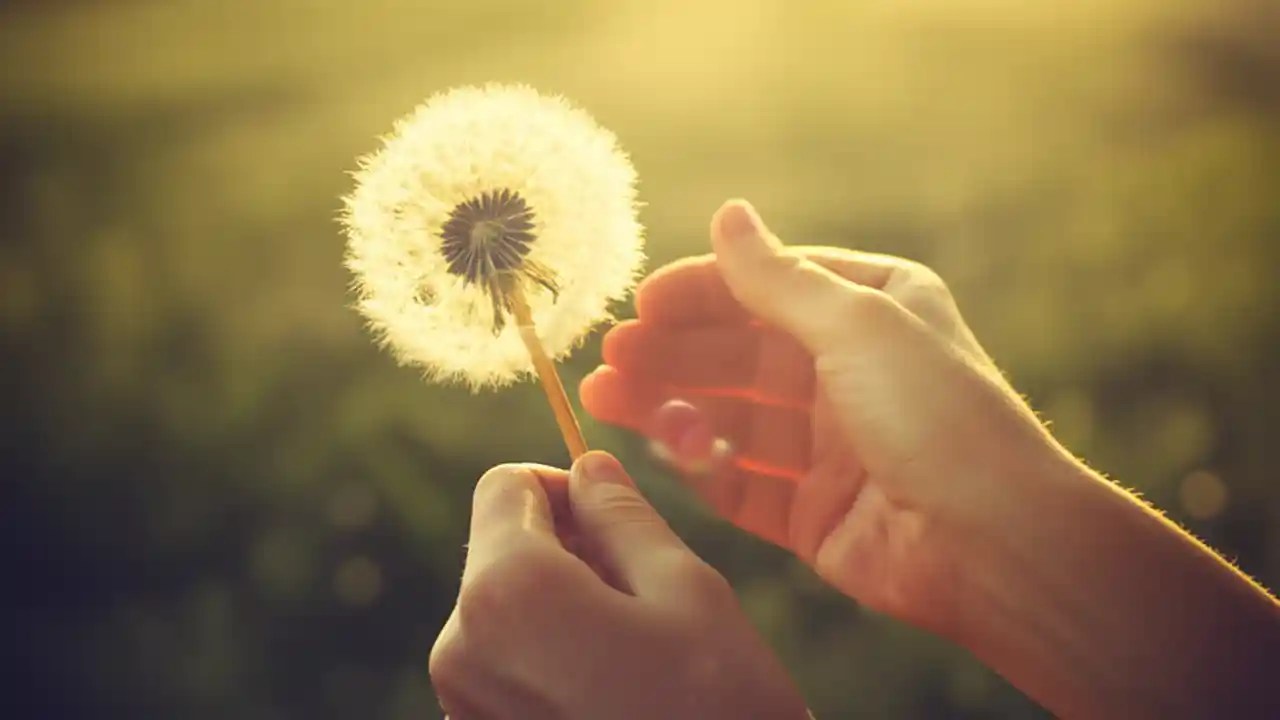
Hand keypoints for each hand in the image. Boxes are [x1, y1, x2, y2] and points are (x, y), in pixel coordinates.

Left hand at [429, 452, 808, 719]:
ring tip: (636, 655)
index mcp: (507, 592)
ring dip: (561, 606)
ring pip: (504, 608)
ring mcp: (463, 704)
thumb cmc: (718, 709)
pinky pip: (503, 664)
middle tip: (644, 596)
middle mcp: (459, 647)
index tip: (613, 520)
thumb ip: (623, 515)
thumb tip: (588, 465)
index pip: (503, 487)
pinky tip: (610, 690)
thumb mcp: (687, 591)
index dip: (559, 487)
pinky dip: (549, 656)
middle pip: (500, 549)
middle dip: (564, 550)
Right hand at [580, 199, 1071, 632]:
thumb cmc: (940, 415)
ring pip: (730, 420)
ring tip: (611, 404)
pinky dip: (704, 469)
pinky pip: (742, 485)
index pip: (768, 290)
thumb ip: (777, 278)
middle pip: (739, 358)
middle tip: (610, 363)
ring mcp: (829, 448)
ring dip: (670, 410)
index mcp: (872, 312)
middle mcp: (849, 374)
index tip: (640, 306)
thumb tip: (727, 213)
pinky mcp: (813, 514)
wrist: (998, 544)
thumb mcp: (857, 325)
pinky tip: (670, 453)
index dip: (700, 294)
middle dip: (672, 356)